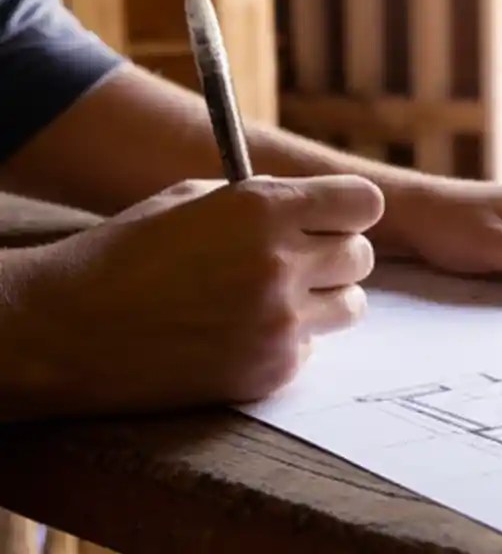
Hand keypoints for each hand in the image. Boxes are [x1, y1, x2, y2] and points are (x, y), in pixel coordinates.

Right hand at [0, 176, 383, 419]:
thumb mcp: (192, 199)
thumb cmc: (127, 253)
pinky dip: (289, 341)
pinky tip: (241, 333)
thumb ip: (262, 199)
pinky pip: (313, 349)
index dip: (350, 209)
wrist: (68, 329)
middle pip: (362, 256)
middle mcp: (282, 264)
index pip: (365, 202)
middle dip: (335, 255)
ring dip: (323, 300)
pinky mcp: (271, 371)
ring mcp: (279, 323)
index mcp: (264, 209)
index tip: (336, 218)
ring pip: (351, 306)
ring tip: (273, 297)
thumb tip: (314, 208)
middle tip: (297, 261)